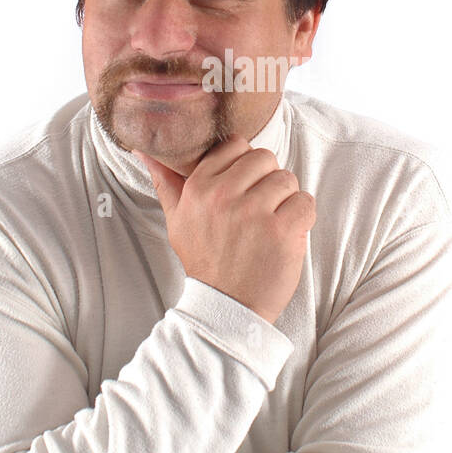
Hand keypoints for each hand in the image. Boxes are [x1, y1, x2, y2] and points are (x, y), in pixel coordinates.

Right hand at [136, 137, 314, 323]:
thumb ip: (165, 183)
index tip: (244, 187)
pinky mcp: (282, 230)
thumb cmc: (205, 262)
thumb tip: (146, 152)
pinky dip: (303, 216)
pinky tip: (287, 233)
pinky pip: (305, 202)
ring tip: (272, 223)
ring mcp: (255, 212)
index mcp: (199, 188)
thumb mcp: (177, 221)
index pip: (235, 145)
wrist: (226, 307)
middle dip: (267, 180)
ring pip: (287, 179)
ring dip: (286, 199)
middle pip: (265, 158)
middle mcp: (224, 195)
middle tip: (260, 208)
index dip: (245, 164)